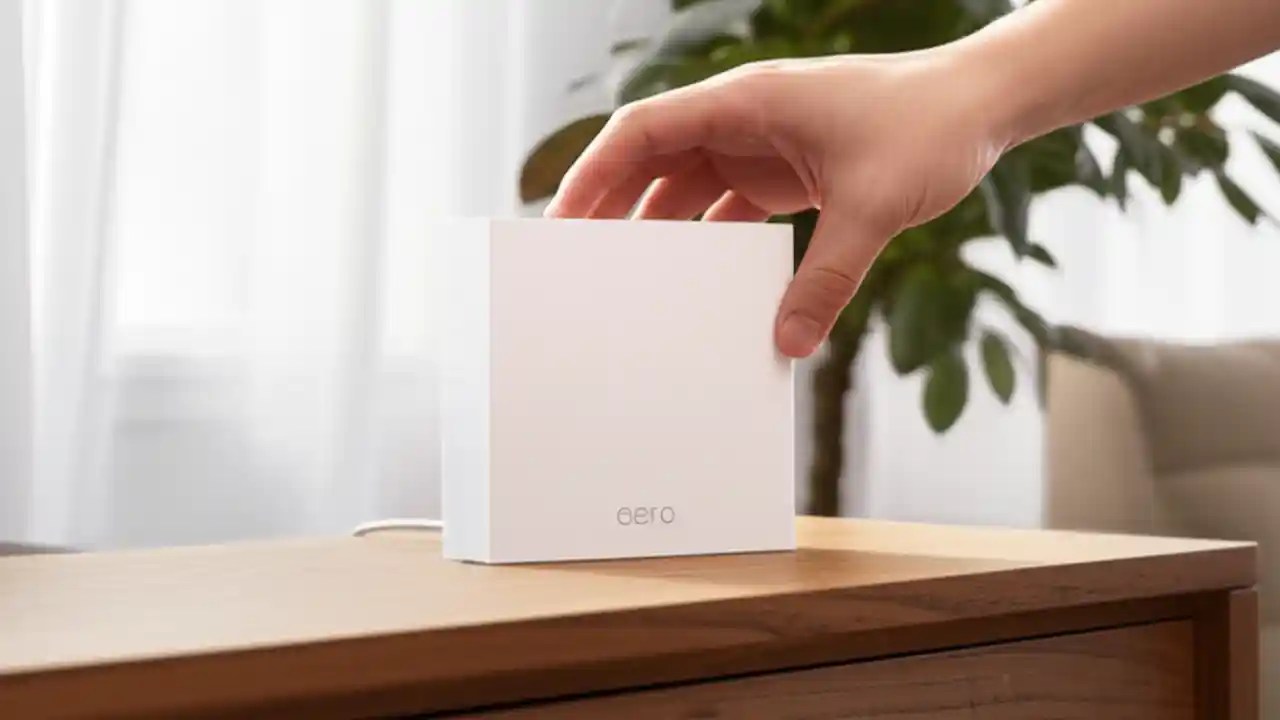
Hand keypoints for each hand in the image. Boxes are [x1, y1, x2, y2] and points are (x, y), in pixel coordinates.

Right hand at [544, 48, 1012, 357]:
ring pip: (687, 190)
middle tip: (579, 264)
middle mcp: (742, 121)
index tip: (562, 219)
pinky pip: (729, 211)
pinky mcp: (785, 175)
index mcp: (745, 103)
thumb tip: (788, 344)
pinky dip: (711, 245)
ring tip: (628, 284)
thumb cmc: (928, 126)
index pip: (643, 130)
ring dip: (659, 232)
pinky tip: (701, 286)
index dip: (594, 172)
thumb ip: (827, 277)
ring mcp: (762, 148)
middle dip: (612, 208)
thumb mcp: (873, 205)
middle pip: (652, 163)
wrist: (982, 106)